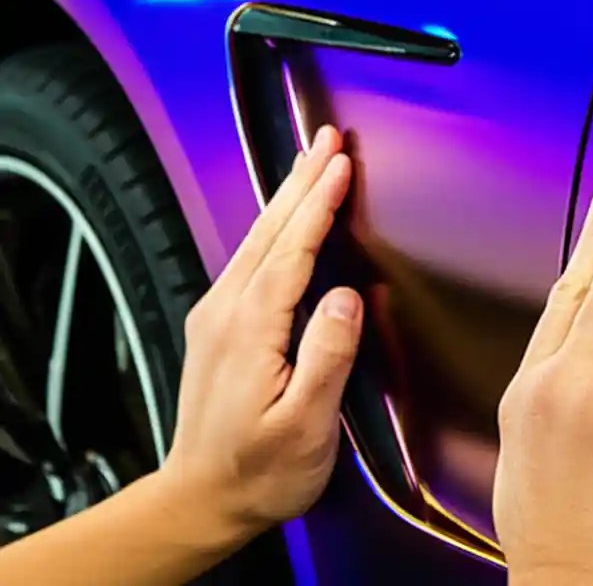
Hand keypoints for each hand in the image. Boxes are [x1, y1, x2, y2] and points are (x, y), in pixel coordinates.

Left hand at [160, 125, 361, 536]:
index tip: (342, 164)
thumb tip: (346, 298)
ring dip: (288, 197)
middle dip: (302, 180)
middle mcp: (227, 314)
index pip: (292, 250)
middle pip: (270, 231)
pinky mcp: (219, 329)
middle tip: (328, 138)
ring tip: (314, 164)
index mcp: (252, 330)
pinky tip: (287, 221)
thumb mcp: (305, 424)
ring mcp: (217, 318)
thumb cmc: (262, 470)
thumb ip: (327, 358)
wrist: (203, 498)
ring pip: (257, 240)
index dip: (319, 204)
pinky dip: (275, 228)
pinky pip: (251, 260)